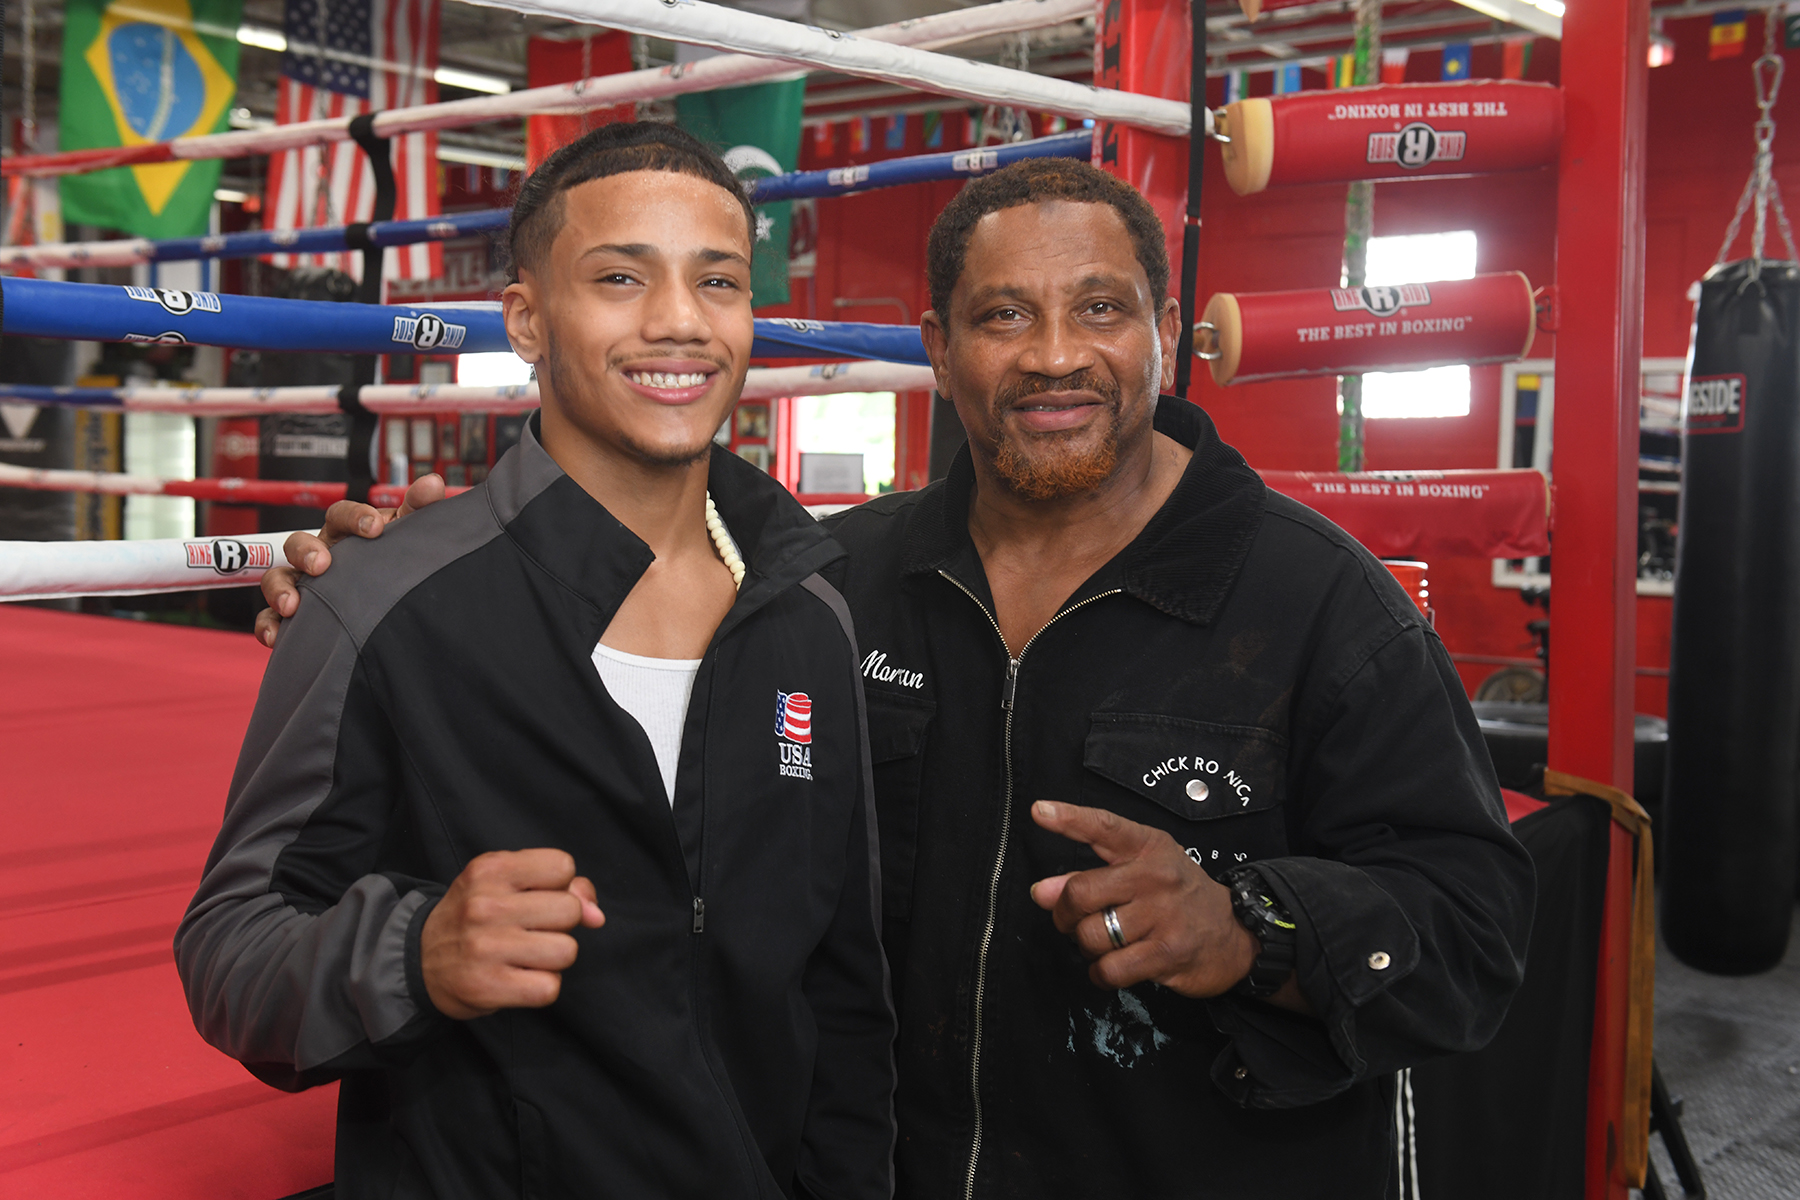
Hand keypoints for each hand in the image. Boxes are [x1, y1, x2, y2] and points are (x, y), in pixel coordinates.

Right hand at [254, 473, 444, 646]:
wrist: (392, 602)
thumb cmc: (393, 559)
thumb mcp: (408, 535)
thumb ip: (418, 510)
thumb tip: (433, 483)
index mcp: (345, 532)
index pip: (341, 515)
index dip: (354, 517)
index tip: (374, 528)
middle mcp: (319, 553)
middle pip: (299, 542)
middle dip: (306, 551)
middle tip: (322, 564)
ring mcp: (303, 582)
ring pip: (278, 577)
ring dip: (280, 588)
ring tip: (292, 605)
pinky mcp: (294, 614)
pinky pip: (270, 616)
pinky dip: (268, 624)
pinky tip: (275, 636)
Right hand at [420, 848, 605, 1019]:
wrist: (417, 960)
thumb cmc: (474, 916)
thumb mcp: (505, 883)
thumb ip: (561, 886)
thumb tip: (596, 916)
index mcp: (492, 869)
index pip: (563, 866)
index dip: (560, 885)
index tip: (537, 897)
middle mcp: (486, 905)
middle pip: (570, 910)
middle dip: (561, 923)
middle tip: (531, 930)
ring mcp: (485, 947)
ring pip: (566, 951)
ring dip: (554, 958)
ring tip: (527, 955)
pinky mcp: (487, 987)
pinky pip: (549, 988)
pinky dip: (542, 987)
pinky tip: (520, 978)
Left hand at [1029, 800, 1286, 1003]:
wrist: (1238, 935)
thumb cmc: (1178, 898)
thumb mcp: (1141, 873)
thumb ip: (1090, 876)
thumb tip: (1043, 891)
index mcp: (1148, 848)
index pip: (1104, 827)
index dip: (1070, 819)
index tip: (1040, 811)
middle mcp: (1156, 876)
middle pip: (1081, 892)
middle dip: (1065, 913)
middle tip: (1073, 920)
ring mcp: (1163, 915)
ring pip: (1091, 935)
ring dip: (1087, 946)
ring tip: (1105, 943)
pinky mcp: (1167, 953)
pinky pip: (1109, 968)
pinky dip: (1100, 973)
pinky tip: (1111, 967)